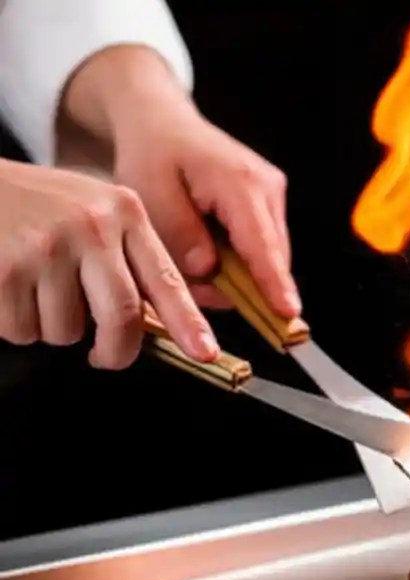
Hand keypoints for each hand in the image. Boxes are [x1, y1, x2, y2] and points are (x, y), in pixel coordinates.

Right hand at [0, 159, 218, 367]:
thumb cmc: (36, 206)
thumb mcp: (93, 211)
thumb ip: (126, 256)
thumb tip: (154, 320)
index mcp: (124, 212)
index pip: (166, 278)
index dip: (188, 322)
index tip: (205, 353)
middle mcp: (91, 227)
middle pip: (122, 316)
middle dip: (116, 351)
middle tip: (105, 357)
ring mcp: (48, 247)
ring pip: (67, 331)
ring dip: (53, 329)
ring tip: (37, 293)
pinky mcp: (7, 270)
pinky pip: (24, 330)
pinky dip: (16, 325)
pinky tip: (10, 290)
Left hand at [60, 46, 299, 316]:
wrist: (162, 121)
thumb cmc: (152, 152)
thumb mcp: (149, 191)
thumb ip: (179, 233)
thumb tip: (208, 269)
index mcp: (240, 183)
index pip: (262, 244)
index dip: (274, 282)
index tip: (287, 312)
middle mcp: (267, 188)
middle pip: (272, 255)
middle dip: (243, 284)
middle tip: (198, 292)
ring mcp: (273, 193)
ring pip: (268, 253)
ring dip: (238, 271)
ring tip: (194, 262)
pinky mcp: (269, 201)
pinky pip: (261, 243)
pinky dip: (238, 257)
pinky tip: (208, 249)